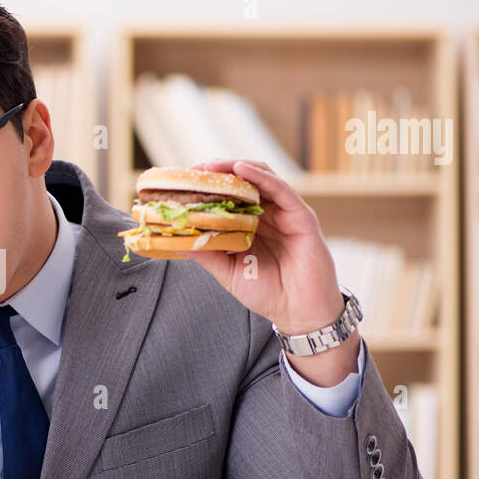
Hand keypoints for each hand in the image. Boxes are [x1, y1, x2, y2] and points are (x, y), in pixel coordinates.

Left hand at [186, 159, 357, 385]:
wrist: (300, 312)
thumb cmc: (268, 292)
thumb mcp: (228, 271)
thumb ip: (207, 253)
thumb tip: (176, 241)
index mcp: (251, 225)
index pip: (229, 196)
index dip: (208, 186)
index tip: (184, 181)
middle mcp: (268, 214)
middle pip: (244, 181)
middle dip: (218, 171)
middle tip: (194, 170)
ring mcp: (285, 213)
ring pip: (262, 177)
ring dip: (236, 167)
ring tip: (212, 166)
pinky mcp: (302, 216)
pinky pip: (281, 189)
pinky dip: (261, 176)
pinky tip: (241, 169)